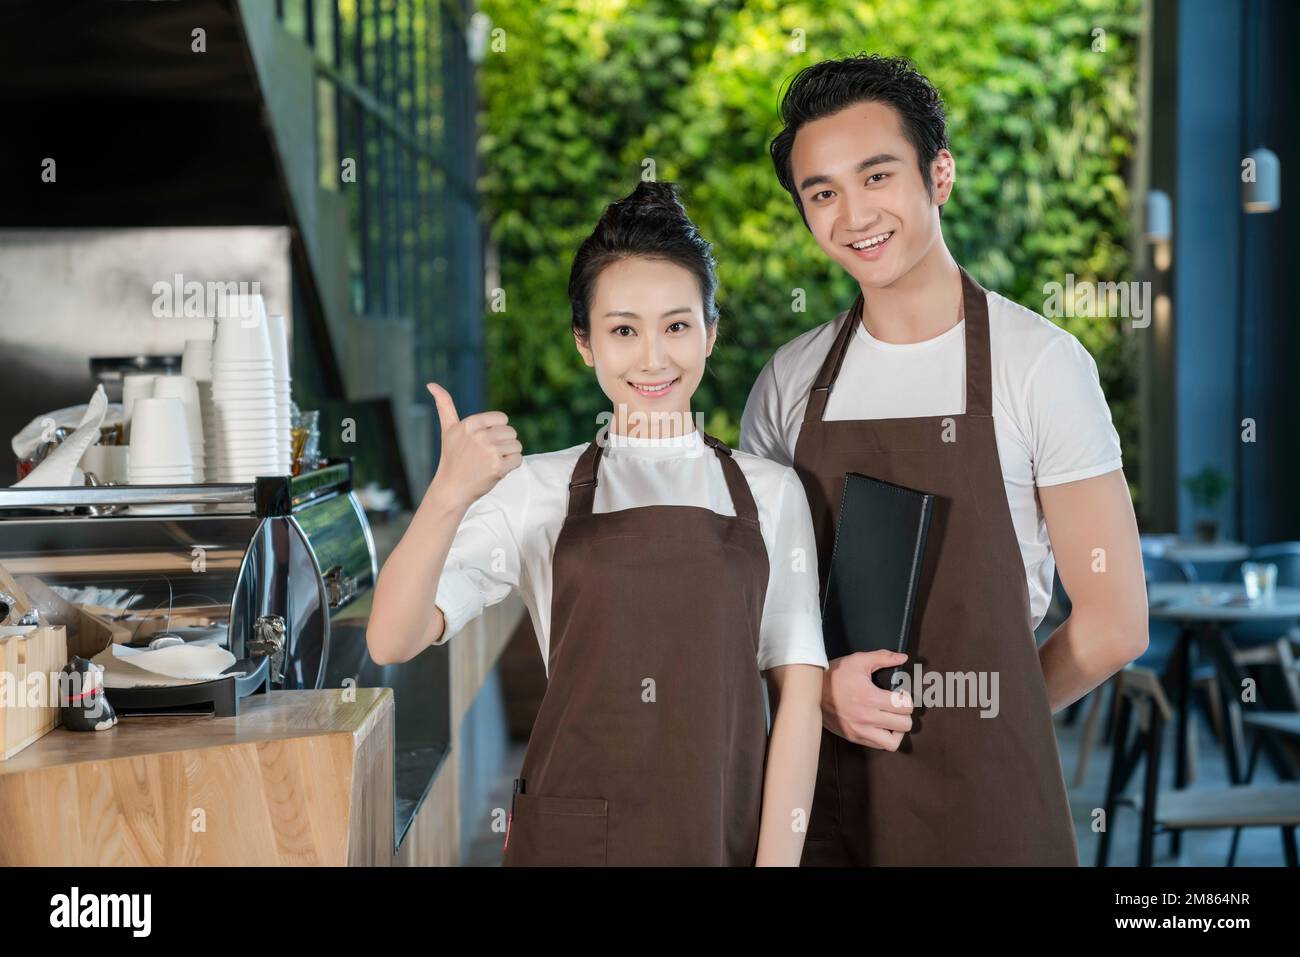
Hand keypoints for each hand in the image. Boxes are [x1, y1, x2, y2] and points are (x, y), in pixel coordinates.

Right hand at [426, 382, 522, 508]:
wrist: (452, 488)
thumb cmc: (452, 457)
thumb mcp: (448, 429)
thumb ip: (444, 405)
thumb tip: (431, 383)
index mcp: (469, 424)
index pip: (502, 419)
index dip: (497, 430)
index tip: (484, 440)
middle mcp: (479, 436)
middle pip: (511, 432)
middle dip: (503, 443)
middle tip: (487, 455)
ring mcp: (489, 452)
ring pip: (516, 445)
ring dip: (508, 455)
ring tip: (491, 462)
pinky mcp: (498, 467)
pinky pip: (518, 459)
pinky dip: (511, 466)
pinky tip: (497, 469)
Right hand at [821, 650, 913, 749]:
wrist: (810, 692)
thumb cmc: (834, 676)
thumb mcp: (857, 661)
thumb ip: (882, 657)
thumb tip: (902, 657)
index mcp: (869, 697)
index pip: (905, 706)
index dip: (907, 698)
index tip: (900, 694)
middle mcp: (866, 717)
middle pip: (904, 725)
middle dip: (905, 714)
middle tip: (898, 706)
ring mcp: (860, 731)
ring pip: (893, 742)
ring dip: (897, 731)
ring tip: (893, 720)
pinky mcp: (854, 738)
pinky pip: (878, 746)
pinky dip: (884, 738)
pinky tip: (881, 726)